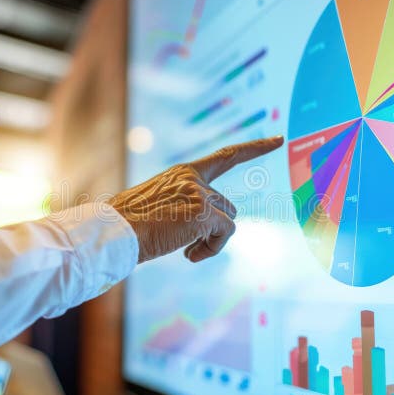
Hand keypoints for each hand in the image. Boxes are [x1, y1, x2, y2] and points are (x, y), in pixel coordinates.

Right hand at [108, 136, 283, 262]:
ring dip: (211, 241)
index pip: (226, 156)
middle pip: (227, 206)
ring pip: (228, 222)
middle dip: (212, 228)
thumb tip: (211, 228)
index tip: (279, 140)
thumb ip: (187, 206)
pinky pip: (226, 235)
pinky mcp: (203, 211)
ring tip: (183, 249)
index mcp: (183, 173)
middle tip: (185, 244)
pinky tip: (187, 255)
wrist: (114, 231)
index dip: (254, 149)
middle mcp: (194, 178)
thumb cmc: (130, 225)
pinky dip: (212, 249)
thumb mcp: (160, 206)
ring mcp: (200, 193)